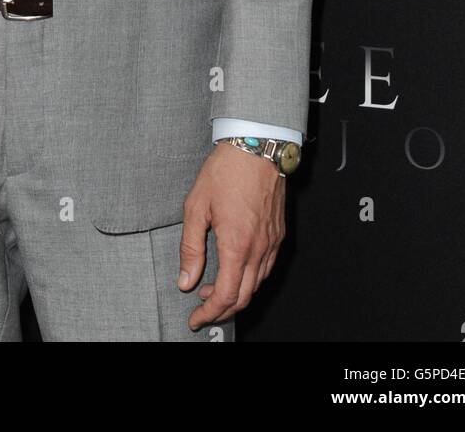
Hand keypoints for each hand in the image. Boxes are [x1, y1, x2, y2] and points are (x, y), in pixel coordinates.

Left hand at [179, 139, 285, 330]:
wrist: (256, 147)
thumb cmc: (227, 170)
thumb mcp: (196, 206)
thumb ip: (190, 247)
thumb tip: (186, 279)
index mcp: (237, 244)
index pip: (225, 295)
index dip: (209, 313)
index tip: (196, 318)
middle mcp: (258, 248)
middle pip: (243, 297)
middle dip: (222, 310)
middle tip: (202, 309)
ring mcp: (272, 242)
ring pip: (256, 284)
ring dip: (235, 294)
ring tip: (213, 287)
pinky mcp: (278, 234)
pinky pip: (266, 268)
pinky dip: (250, 279)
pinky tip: (235, 269)